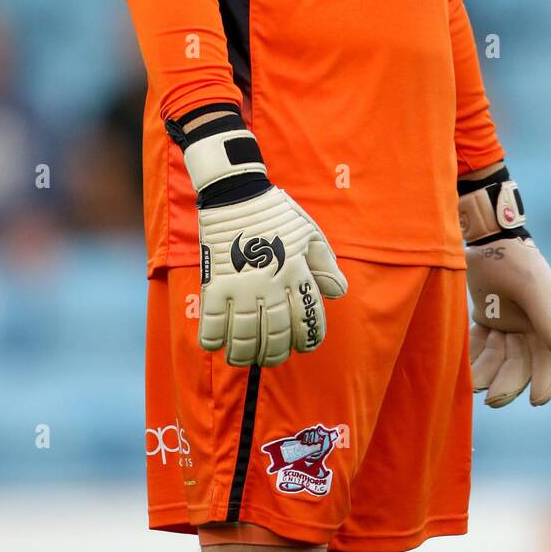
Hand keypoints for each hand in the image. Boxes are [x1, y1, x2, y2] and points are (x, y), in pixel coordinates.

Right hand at [198, 179, 347, 366]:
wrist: (237, 194)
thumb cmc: (277, 215)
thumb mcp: (310, 235)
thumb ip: (326, 267)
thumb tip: (338, 294)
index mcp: (297, 273)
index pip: (308, 320)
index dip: (309, 339)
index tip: (304, 345)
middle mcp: (271, 284)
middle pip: (277, 335)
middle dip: (277, 353)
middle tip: (273, 355)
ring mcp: (241, 286)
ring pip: (244, 337)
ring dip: (245, 354)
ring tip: (245, 356)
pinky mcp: (215, 283)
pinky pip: (212, 323)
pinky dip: (213, 340)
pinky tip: (217, 344)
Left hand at [459, 168, 550, 407]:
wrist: (487, 238)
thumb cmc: (515, 260)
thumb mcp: (533, 285)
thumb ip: (547, 316)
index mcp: (548, 322)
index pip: (550, 360)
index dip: (545, 382)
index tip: (536, 401)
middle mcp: (530, 328)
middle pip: (520, 365)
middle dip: (508, 383)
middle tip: (492, 400)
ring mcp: (508, 325)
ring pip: (499, 360)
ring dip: (487, 374)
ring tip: (473, 385)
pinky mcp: (487, 321)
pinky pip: (480, 347)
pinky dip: (473, 358)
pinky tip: (462, 370)